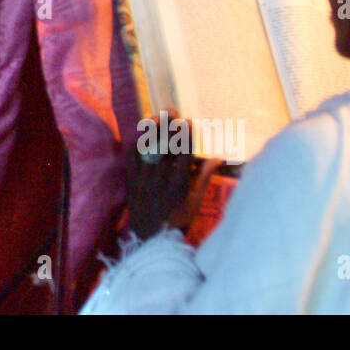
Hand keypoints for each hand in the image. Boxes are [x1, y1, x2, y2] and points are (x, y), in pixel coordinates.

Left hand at [124, 113, 223, 239]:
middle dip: (168, 128)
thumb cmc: (178, 219)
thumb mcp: (195, 200)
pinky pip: (130, 160)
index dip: (185, 137)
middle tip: (173, 112)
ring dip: (152, 131)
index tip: (188, 122)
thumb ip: (204, 177)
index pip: (182, 156)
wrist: (151, 238)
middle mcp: (160, 181)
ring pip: (147, 151)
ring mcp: (143, 181)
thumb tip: (219, 158)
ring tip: (157, 116)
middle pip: (164, 149)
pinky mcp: (131, 182)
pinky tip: (140, 134)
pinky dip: (135, 145)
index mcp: (178, 186)